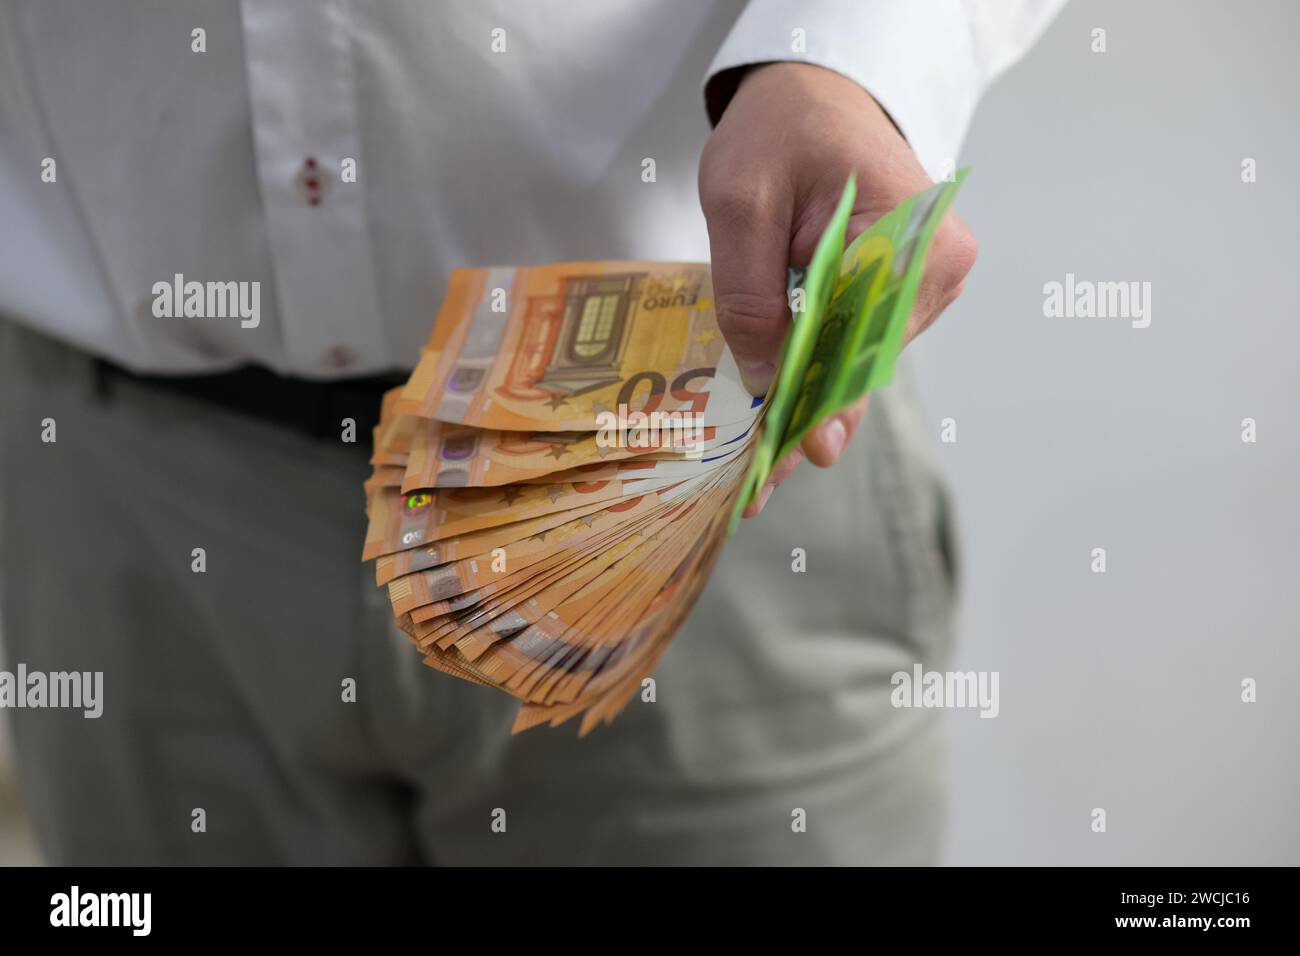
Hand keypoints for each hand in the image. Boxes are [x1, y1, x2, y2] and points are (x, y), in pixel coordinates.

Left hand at [699, 62, 977, 516]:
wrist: (812, 91)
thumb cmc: (780, 130)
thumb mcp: (740, 201)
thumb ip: (750, 292)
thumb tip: (765, 382)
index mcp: (915, 240)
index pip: (862, 341)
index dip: (822, 405)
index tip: (787, 461)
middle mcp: (938, 269)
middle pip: (865, 360)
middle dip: (810, 417)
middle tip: (761, 482)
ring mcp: (926, 283)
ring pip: (860, 359)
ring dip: (810, 400)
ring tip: (762, 456)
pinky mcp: (904, 291)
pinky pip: (857, 342)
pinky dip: (818, 372)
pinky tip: (782, 409)